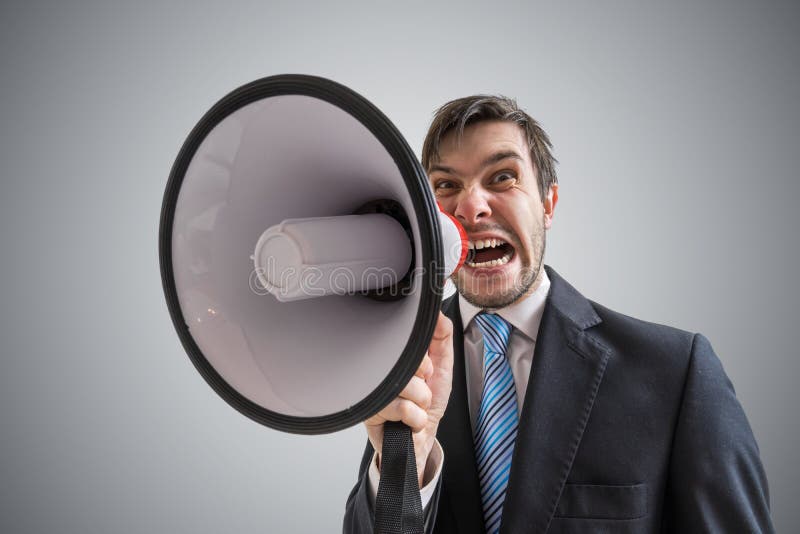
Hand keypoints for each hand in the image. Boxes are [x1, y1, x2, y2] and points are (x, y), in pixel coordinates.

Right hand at [364, 312, 453, 486]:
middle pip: (409, 365)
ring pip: (408, 387)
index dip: (426, 363)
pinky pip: (402, 408)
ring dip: (421, 403)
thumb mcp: (442, 367)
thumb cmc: (427, 402)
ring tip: (415, 407)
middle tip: (420, 391)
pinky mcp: (371, 410)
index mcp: (397, 355)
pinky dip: (415, 419)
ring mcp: (374, 388)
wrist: (418, 440)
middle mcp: (381, 368)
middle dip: (424, 384)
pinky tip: (408, 421)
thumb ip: (442, 338)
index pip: (410, 344)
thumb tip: (438, 314)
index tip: (426, 373)